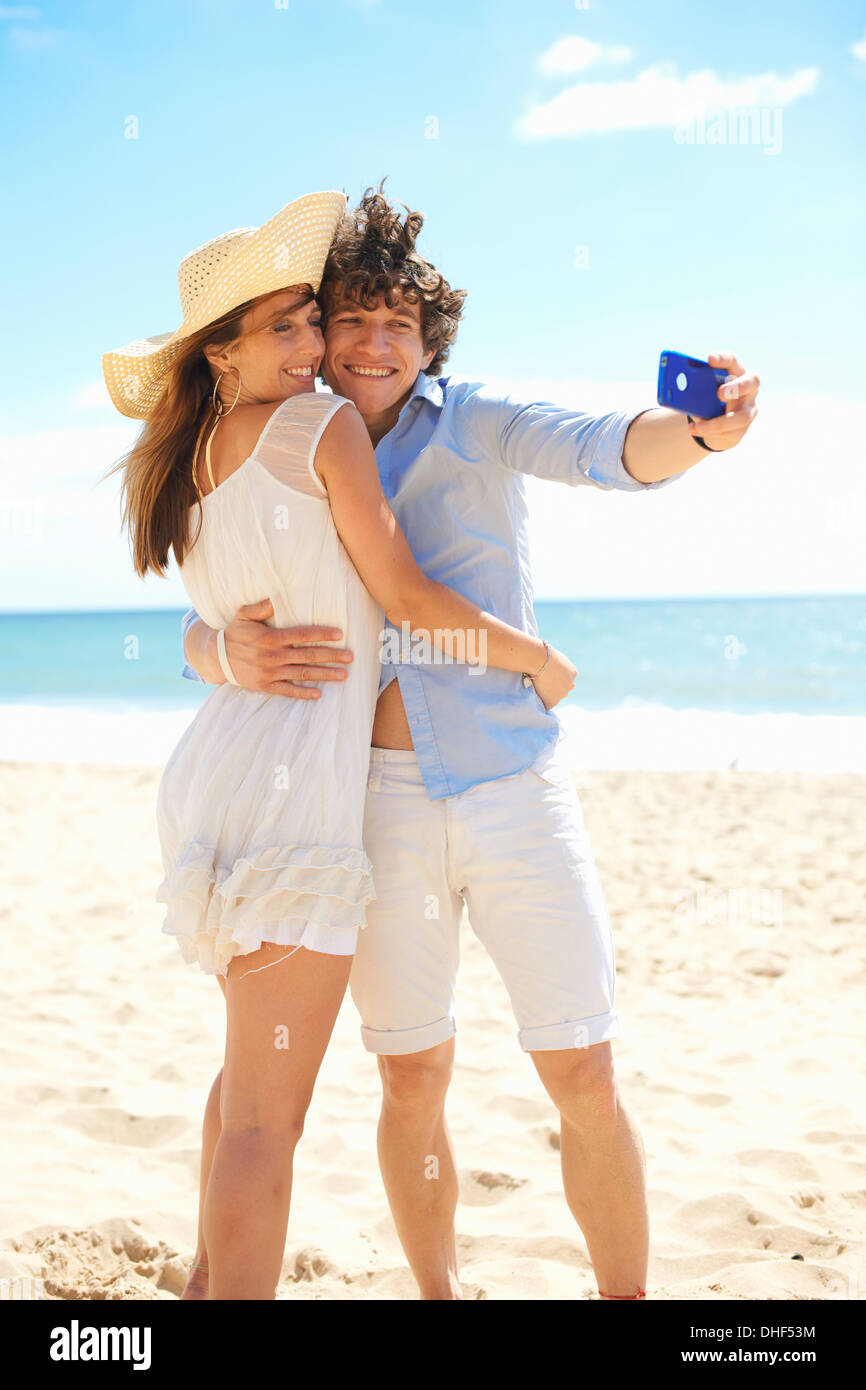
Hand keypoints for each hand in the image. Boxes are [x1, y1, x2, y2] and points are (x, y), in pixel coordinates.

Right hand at [221, 599, 353, 698]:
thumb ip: (260, 607)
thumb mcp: (243, 615)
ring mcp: (270, 673)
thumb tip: (275, 598)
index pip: (302, 635)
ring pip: (302, 674)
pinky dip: (303, 693)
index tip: (340, 634)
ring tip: (343, 675)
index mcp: (271, 637)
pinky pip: (287, 691)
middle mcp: (273, 656)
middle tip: (351, 657)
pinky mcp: (265, 686)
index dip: (322, 634)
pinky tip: (319, 694)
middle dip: (332, 656)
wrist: (217, 658)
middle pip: (308, 655)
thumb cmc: (234, 633)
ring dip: (324, 674)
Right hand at [530, 645, 576, 709]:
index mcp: (572, 672)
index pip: (566, 680)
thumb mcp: (555, 656)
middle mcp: (570, 685)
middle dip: (554, 688)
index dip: (556, 679)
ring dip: (548, 696)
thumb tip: (548, 663)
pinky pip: (547, 705)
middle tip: (541, 684)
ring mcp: (562, 694)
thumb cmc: (543, 654)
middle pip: (562, 690)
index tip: (547, 678)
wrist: (539, 660)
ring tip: (536, 690)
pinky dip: (542, 703)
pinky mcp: (552, 701)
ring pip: (555, 698)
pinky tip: (535, 699)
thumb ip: (557, 664)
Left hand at [687, 351, 759, 450]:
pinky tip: (695, 429)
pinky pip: (730, 433)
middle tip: (719, 393)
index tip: (710, 359)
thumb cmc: (708, 398)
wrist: (714, 421)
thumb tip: (679, 392)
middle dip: (736, 387)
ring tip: (699, 424)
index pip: (732, 361)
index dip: (723, 358)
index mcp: (735, 372)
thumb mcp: (701, 391)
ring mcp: (748, 409)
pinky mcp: (742, 428)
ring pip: (743, 416)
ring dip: (720, 422)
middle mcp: (748, 388)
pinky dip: (711, 432)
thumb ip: (694, 387)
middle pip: (751, 382)